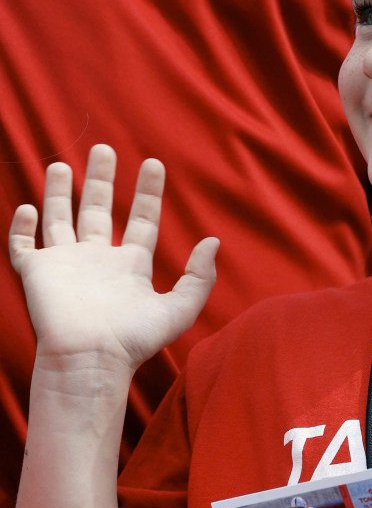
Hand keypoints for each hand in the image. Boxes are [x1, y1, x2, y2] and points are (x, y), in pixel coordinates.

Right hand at [9, 144, 217, 374]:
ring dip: (60, 193)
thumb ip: (199, 277)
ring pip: (60, 220)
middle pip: (98, 210)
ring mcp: (66, 265)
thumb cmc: (134, 339)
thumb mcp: (179, 309)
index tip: (153, 164)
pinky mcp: (37, 273)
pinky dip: (23, 227)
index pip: (142, 220)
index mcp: (130, 265)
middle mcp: (98, 260)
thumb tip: (213, 241)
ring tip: (64, 165)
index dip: (149, 193)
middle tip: (103, 149)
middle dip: (101, 180)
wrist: (90, 359)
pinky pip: (24, 246)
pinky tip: (28, 206)